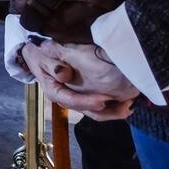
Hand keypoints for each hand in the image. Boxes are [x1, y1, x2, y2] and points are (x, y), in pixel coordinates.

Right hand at [20, 40, 139, 120]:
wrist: (38, 57)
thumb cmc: (40, 57)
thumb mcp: (41, 57)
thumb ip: (52, 65)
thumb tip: (63, 74)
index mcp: (55, 92)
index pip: (72, 101)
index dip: (89, 102)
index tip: (105, 99)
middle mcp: (67, 99)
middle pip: (89, 111)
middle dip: (109, 112)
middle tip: (126, 106)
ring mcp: (77, 99)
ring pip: (97, 112)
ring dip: (114, 111)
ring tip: (130, 105)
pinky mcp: (84, 96)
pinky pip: (100, 106)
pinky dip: (113, 105)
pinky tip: (125, 99)